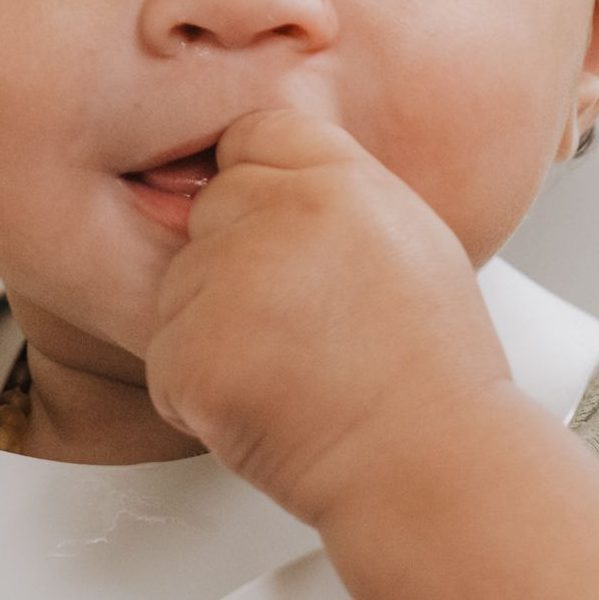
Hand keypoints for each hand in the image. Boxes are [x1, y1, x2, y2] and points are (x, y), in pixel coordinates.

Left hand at [142, 104, 512, 529]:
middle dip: (236, 260)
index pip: (254, 135)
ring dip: (215, 329)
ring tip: (291, 371)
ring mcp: (224, 283)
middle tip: (297, 322)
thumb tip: (281, 170)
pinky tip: (265, 407)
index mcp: (337, 180)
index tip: (283, 233)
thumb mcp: (412, 241)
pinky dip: (200, 392)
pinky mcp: (187, 352)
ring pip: (182, 287)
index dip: (262, 185)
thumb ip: (340, 191)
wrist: (425, 464)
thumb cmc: (431, 372)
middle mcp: (276, 217)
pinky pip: (167, 360)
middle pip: (211, 208)